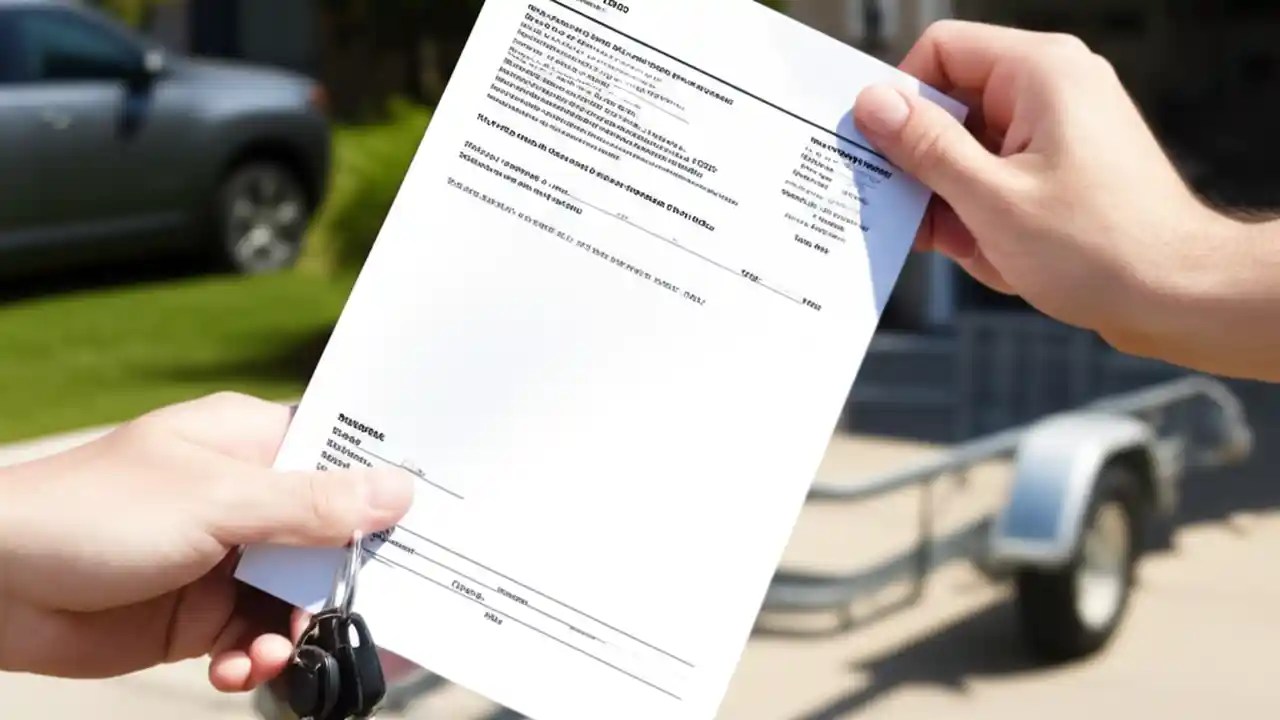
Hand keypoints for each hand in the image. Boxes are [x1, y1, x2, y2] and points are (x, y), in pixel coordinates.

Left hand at [0, 393, 413, 691]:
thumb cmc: (96, 512)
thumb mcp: (217, 502)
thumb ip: (311, 504)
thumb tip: (399, 490)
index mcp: (253, 443)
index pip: (343, 460)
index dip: (385, 494)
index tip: (425, 532)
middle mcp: (248, 498)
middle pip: (331, 538)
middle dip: (343, 581)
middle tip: (359, 613)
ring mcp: (228, 557)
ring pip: (299, 597)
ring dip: (296, 631)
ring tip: (276, 650)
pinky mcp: (203, 613)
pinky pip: (258, 637)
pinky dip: (258, 659)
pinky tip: (240, 670)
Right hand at [853, 21, 1279, 379]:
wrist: (1180, 295)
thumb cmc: (1099, 248)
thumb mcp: (989, 199)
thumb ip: (925, 146)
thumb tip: (873, 103)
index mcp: (1039, 72)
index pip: (941, 51)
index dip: (903, 99)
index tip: (882, 152)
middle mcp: (1053, 86)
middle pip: (953, 102)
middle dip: (928, 164)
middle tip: (922, 215)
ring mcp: (1062, 125)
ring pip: (971, 146)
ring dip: (956, 199)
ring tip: (977, 245)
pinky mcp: (1065, 163)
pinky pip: (999, 173)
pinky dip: (984, 212)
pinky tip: (996, 252)